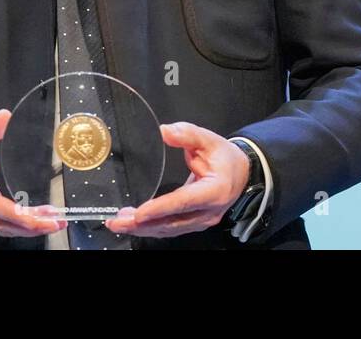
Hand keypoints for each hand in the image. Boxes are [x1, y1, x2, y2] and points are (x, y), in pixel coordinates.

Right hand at [0, 108, 65, 237]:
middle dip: (29, 225)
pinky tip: (41, 220)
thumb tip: (5, 116)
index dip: (14, 213)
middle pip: (0, 224)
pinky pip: (2, 227)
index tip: (35, 217)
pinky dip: (21, 225)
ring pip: (3, 229)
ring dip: (29, 227)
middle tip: (55, 221)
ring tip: (54, 221)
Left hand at [104, 122, 249, 237]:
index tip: (140, 213)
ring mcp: (201, 221)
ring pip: (170, 229)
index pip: (184, 202)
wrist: (242, 173)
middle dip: (143, 224)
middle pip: (172, 221)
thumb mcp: (208, 140)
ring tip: (118, 222)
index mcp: (214, 191)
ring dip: (143, 228)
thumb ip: (187, 134)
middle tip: (118, 221)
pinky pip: (171, 229)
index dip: (161, 208)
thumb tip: (165, 131)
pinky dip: (151, 228)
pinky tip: (134, 224)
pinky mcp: (194, 223)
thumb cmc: (224, 156)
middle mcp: (208, 212)